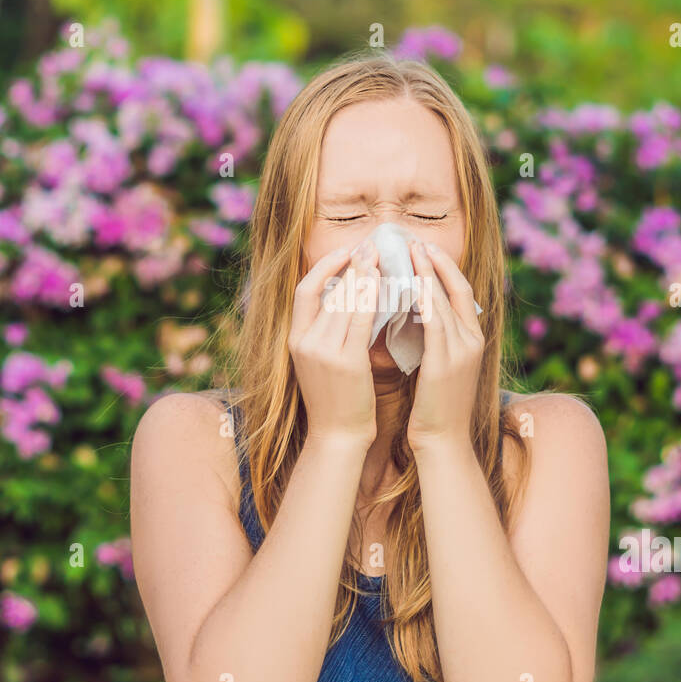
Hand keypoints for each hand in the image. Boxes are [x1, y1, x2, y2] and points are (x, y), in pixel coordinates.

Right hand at [288, 239, 380, 445]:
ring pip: (344, 300)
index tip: (345, 251)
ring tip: (381, 257)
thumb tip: (344, 299)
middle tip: (372, 245)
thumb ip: (326, 331)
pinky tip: (386, 285)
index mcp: (295, 340)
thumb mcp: (320, 361)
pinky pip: (360, 320)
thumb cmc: (335, 399)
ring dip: (364, 274)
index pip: (304, 291)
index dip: (324, 266)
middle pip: (327, 290)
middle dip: (350, 264)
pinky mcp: (346, 362)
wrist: (337, 436)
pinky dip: (372, 298)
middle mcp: (304, 342)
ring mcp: (323, 351)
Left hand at [406, 239, 483, 450]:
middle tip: (415, 241)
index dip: (445, 268)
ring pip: (444, 301)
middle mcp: (473, 340)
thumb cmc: (436, 407)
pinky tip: (410, 285)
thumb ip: (434, 340)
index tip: (426, 249)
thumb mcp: (440, 366)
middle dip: (436, 263)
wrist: (444, 441)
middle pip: (456, 289)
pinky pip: (435, 323)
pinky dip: (424, 301)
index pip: (462, 292)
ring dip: (426, 274)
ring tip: (408, 253)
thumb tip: (416, 314)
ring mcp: (462, 351)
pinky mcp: (446, 363)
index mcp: (473, 340)